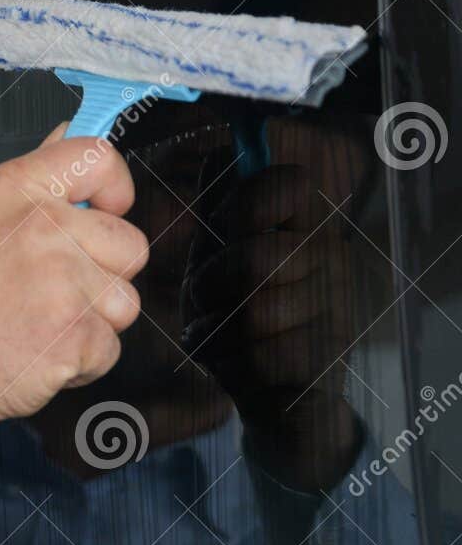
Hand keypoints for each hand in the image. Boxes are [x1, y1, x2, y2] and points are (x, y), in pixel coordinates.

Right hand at [0, 124, 148, 455]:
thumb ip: (25, 183)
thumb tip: (63, 136)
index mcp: (13, 191)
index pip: (96, 157)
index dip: (114, 185)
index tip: (108, 207)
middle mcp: (43, 228)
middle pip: (128, 241)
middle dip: (103, 272)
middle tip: (53, 289)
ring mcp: (65, 281)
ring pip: (125, 299)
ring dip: (93, 319)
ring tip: (40, 323)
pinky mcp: (78, 332)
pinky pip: (109, 345)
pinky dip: (81, 359)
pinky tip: (38, 350)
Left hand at [180, 153, 361, 490]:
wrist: (277, 394)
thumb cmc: (240, 314)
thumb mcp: (225, 253)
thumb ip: (224, 212)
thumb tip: (219, 151)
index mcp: (308, 225)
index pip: (289, 182)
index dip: (246, 202)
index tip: (225, 227)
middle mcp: (334, 260)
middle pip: (257, 256)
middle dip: (213, 282)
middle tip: (210, 296)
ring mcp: (335, 310)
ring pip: (256, 308)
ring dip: (218, 323)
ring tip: (222, 328)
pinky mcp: (323, 359)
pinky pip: (259, 352)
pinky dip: (229, 360)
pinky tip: (236, 360)